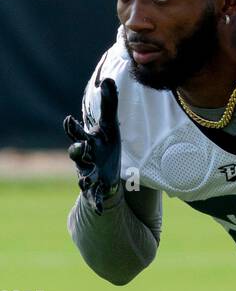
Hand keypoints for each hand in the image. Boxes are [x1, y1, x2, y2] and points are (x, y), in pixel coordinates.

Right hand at [63, 78, 121, 213]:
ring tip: (85, 182)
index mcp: (86, 141)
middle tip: (81, 147)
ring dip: (84, 178)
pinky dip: (96, 203)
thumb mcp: (110, 125)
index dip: (71, 128)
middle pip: (76, 154)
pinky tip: (99, 211)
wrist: (107, 168)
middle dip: (77, 151)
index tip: (69, 120)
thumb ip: (109, 104)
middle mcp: (84, 158)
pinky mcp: (97, 188)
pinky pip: (94, 196)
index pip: (76, 133)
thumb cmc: (106, 145)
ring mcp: (89, 173)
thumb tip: (108, 79)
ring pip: (82, 176)